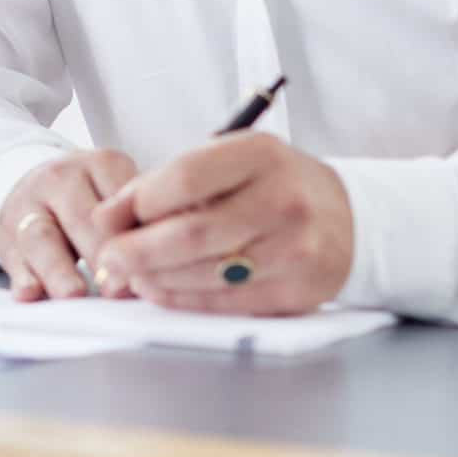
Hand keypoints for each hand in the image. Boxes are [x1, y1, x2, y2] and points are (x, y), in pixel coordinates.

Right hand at [0, 148, 137, 299]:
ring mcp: (28, 207)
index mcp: (99, 163)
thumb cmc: (91, 197)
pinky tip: (30, 292)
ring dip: (59, 269)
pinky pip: (13, 257)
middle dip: (101, 256)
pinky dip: (22, 277)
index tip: (148, 261)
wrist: (34, 186)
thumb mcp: (118, 189)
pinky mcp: (7, 237)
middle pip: (82, 218)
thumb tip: (167, 260)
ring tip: (74, 294)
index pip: (119, 195)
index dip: (134, 232)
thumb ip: (140, 217)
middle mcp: (59, 179)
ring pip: (42, 236)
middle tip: (118, 288)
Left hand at [88, 133, 354, 313]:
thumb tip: (107, 218)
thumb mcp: (228, 162)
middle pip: (192, 232)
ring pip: (206, 273)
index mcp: (262, 155)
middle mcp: (284, 200)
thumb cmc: (271, 185)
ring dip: (156, 279)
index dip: (137, 202)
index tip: (106, 219)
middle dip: (136, 251)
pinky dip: (185, 299)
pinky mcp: (298, 290)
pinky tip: (162, 291)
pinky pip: (228, 301)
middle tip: (106, 262)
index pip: (185, 177)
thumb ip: (166, 183)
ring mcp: (296, 248)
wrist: (350, 219)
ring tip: (130, 276)